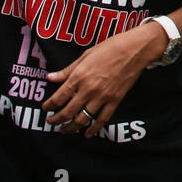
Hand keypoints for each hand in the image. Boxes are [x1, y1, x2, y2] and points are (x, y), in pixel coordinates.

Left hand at [41, 24, 160, 137]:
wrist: (135, 49)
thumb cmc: (110, 48)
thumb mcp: (85, 55)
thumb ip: (67, 70)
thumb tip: (51, 77)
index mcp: (79, 76)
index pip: (58, 98)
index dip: (49, 106)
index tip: (46, 108)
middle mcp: (88, 89)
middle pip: (67, 112)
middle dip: (56, 120)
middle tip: (51, 122)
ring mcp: (102, 97)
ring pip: (82, 119)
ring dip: (71, 128)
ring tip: (65, 130)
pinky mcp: (115, 100)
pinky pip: (102, 119)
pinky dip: (93, 129)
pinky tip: (87, 133)